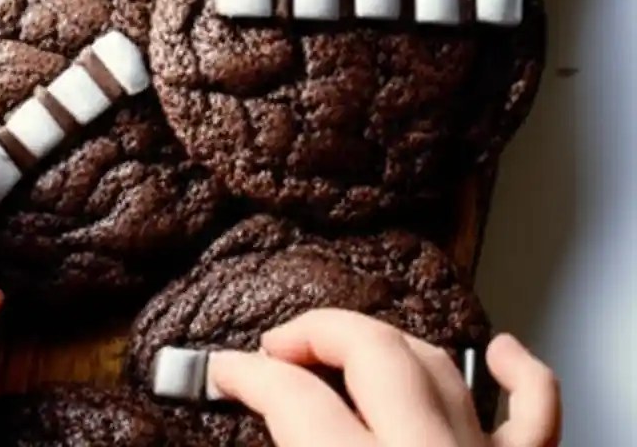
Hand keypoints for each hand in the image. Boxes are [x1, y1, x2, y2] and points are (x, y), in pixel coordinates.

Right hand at [208, 309, 560, 446]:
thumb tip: (260, 421)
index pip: (292, 396)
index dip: (243, 374)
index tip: (224, 371)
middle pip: (369, 351)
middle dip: (313, 335)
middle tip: (278, 350)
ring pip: (437, 365)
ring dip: (386, 345)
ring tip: (349, 351)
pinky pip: (533, 411)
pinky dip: (519, 373)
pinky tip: (498, 352)